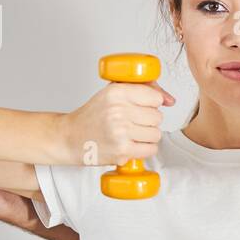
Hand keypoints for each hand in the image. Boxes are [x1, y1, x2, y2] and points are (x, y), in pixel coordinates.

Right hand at [59, 81, 173, 165]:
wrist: (69, 137)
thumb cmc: (93, 115)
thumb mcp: (113, 93)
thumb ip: (144, 89)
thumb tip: (171, 100)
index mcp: (116, 92)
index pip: (155, 97)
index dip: (150, 104)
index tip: (140, 107)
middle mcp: (118, 110)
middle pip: (157, 117)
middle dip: (148, 122)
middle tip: (132, 123)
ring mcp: (120, 131)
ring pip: (156, 134)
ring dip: (147, 136)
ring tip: (130, 134)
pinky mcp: (122, 150)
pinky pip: (151, 149)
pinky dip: (144, 149)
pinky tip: (131, 145)